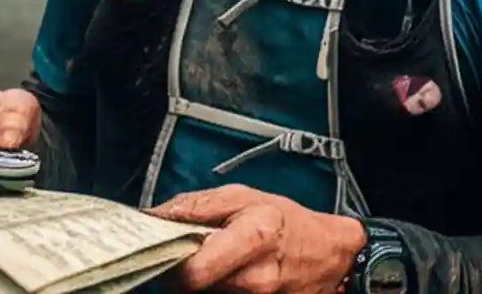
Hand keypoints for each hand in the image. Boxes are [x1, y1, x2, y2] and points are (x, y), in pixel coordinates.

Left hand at [147, 184, 365, 292]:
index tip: (167, 248)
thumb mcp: (243, 196)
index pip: (193, 272)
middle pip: (193, 289)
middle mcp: (257, 279)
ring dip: (201, 280)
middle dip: (183, 271)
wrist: (328, 255)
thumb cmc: (285, 221)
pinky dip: (215, 290)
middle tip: (190, 253)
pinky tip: (225, 276)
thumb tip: (154, 215)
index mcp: (254, 237)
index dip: (171, 261)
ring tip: (214, 261)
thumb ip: (196, 206)